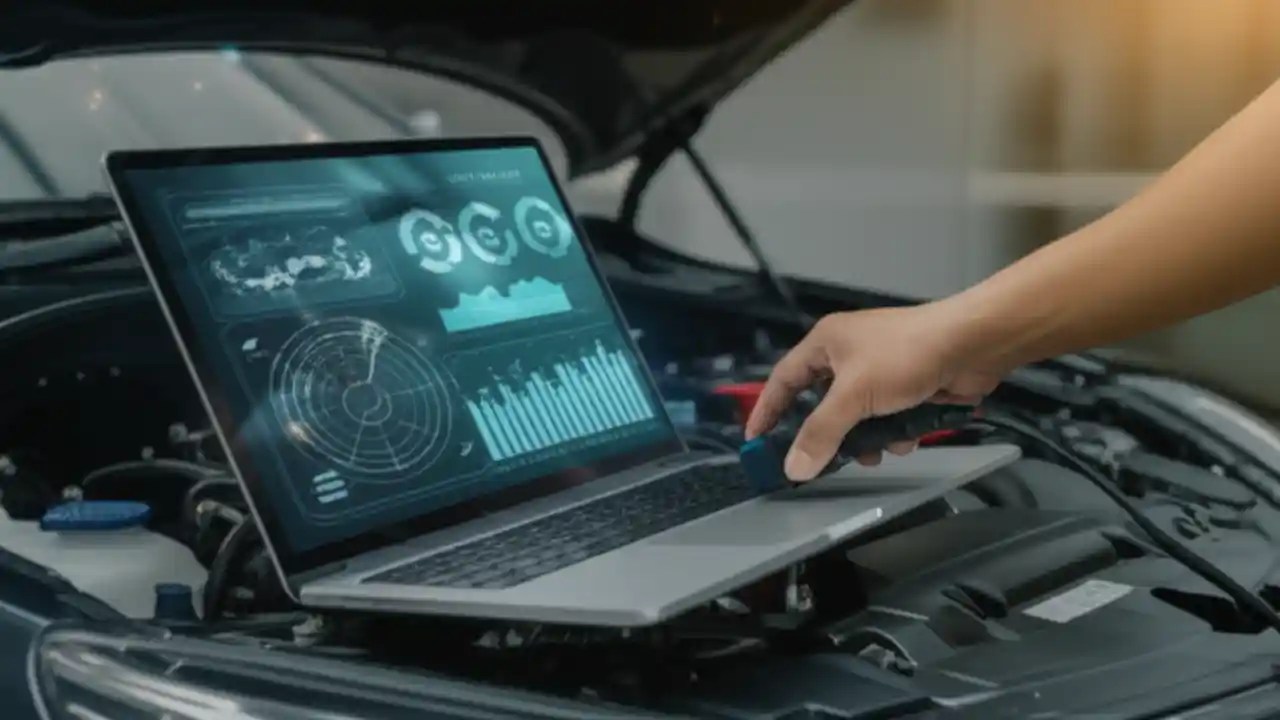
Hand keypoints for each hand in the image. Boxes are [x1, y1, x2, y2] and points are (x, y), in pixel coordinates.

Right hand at [744, 303, 1003, 480]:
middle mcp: (849, 353)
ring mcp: (880, 369)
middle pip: (824, 403)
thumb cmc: (906, 356)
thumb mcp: (854, 396)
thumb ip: (821, 433)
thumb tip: (793, 469)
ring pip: (858, 415)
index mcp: (826, 342)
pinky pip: (887, 416)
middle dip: (832, 434)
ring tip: (879, 453)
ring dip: (868, 437)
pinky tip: (907, 439)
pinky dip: (894, 431)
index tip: (756, 439)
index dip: (768, 409)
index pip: (784, 379)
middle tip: (826, 461)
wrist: (972, 344)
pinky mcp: (908, 384)